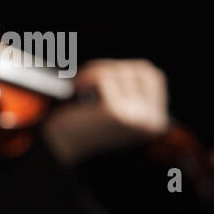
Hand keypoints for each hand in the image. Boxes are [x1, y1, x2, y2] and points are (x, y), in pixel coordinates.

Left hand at [41, 59, 168, 165]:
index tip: (107, 72)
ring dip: (96, 72)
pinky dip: (88, 77)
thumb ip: (129, 91)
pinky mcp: (116, 113)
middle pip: (141, 71)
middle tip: (89, 76)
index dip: (130, 68)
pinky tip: (77, 87)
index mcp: (155, 122)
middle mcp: (151, 121)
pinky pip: (105, 79)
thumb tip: (130, 66)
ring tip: (79, 83)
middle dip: (113, 67)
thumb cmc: (82, 128)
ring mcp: (136, 117)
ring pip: (121, 72)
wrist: (58, 148)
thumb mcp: (116, 110)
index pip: (154, 78)